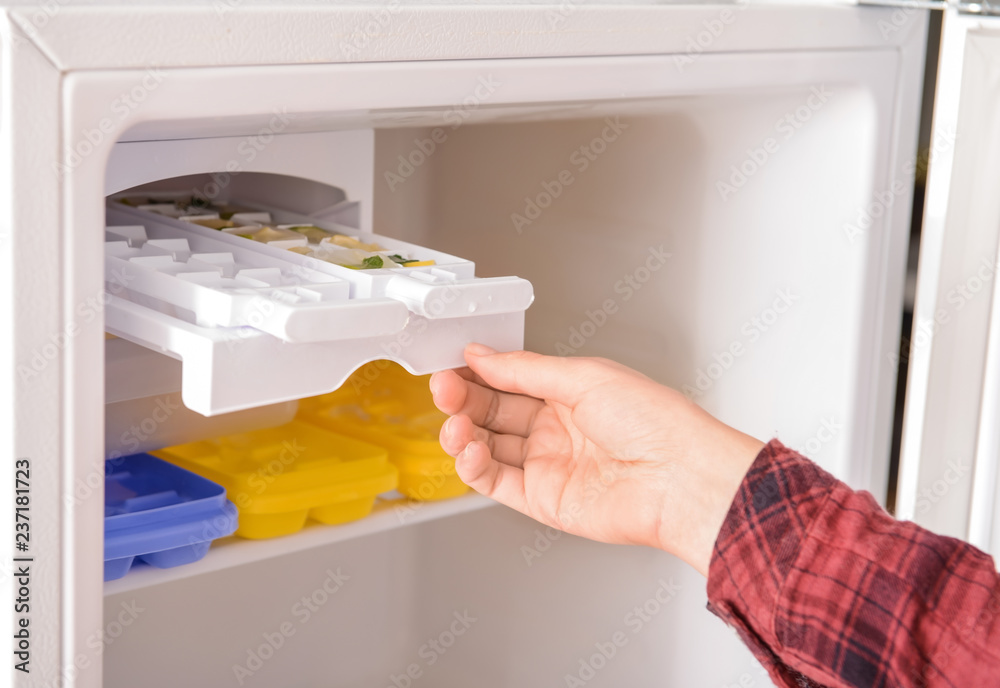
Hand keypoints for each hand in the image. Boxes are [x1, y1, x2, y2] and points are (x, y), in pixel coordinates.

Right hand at [430, 344, 763, 575]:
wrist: (678, 477)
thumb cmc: (654, 421)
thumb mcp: (583, 376)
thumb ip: (524, 369)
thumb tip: (482, 355)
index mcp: (569, 393)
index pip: (509, 380)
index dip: (478, 373)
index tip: (453, 364)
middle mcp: (556, 428)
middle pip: (494, 412)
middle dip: (464, 400)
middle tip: (443, 389)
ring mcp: (548, 464)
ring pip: (489, 447)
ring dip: (464, 433)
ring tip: (454, 424)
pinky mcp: (542, 499)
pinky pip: (495, 482)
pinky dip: (474, 467)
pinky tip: (467, 451)